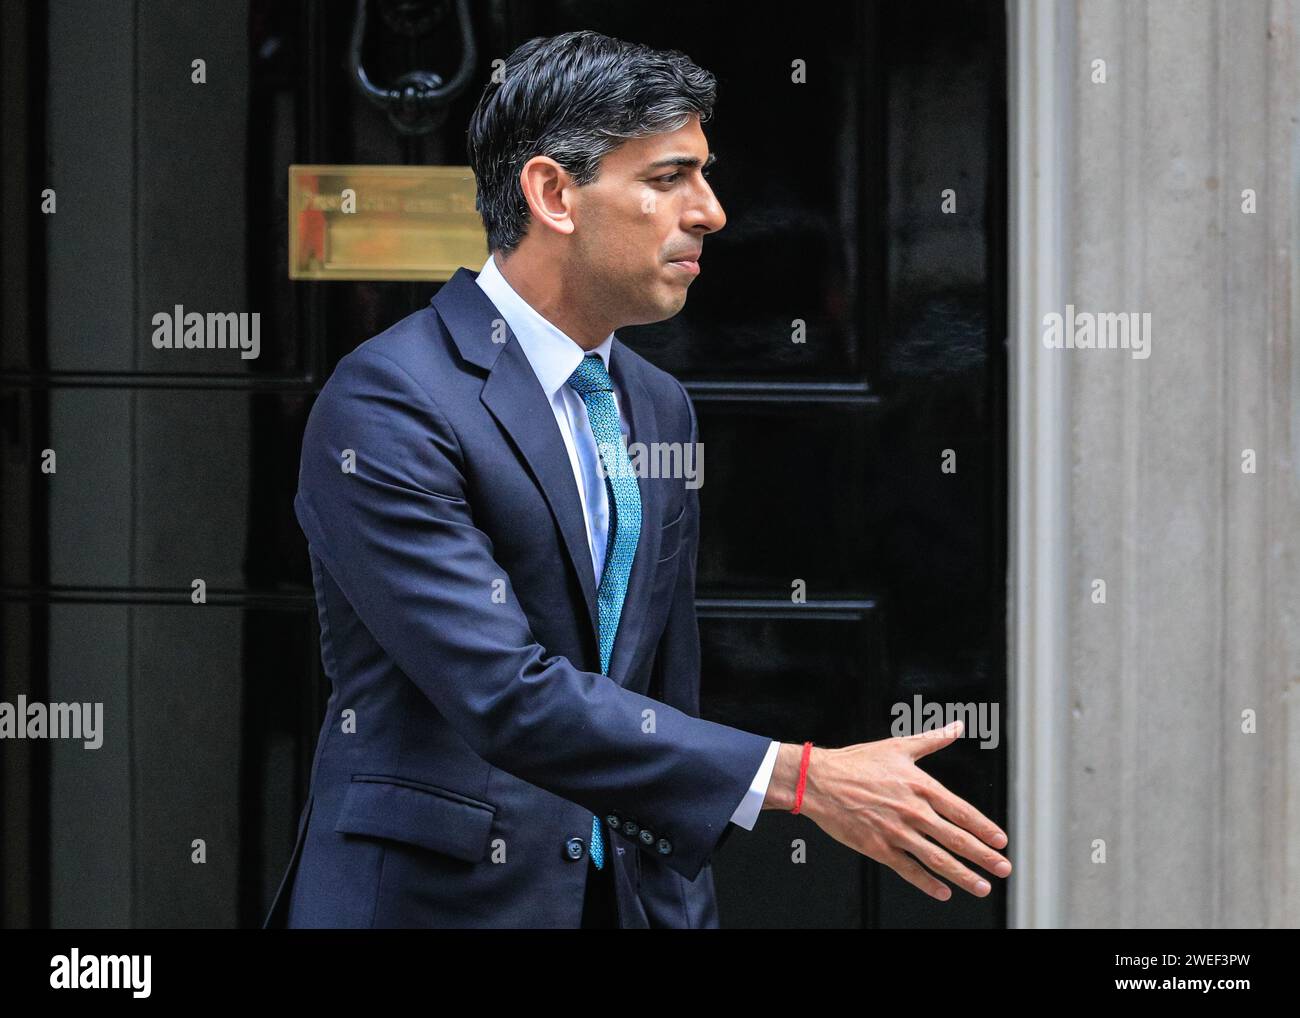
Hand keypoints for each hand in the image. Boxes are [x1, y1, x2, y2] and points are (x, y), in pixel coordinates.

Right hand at [764, 721, 1010, 900]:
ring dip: (963, 875)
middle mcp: (913, 811)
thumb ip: (933, 739)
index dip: (984, 828)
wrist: (819, 780)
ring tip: (982, 887)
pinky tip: (944, 893)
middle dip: (984, 856)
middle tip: (1004, 869)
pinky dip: (928, 883)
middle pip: (956, 839)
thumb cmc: (858, 762)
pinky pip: (908, 870)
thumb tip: (958, 725)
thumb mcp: (898, 747)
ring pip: (937, 858)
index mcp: (921, 786)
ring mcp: (896, 831)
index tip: (1002, 841)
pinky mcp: (877, 848)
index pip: (962, 812)